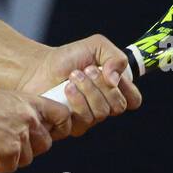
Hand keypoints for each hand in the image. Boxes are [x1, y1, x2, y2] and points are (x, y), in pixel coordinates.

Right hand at [0, 90, 71, 172]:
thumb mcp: (4, 99)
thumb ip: (22, 111)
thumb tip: (35, 126)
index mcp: (29, 102)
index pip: (63, 115)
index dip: (61, 128)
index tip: (51, 134)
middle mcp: (28, 117)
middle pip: (46, 144)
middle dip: (30, 149)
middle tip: (11, 145)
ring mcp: (20, 134)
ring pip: (28, 158)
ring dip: (12, 158)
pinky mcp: (10, 150)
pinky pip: (12, 167)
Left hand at [15, 34, 141, 137]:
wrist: (39, 68)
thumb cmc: (68, 57)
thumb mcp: (96, 46)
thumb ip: (115, 57)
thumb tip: (115, 79)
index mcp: (114, 89)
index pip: (134, 100)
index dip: (125, 88)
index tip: (109, 72)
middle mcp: (104, 106)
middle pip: (118, 106)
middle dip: (102, 85)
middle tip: (86, 70)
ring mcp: (89, 118)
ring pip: (101, 113)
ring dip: (87, 91)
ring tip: (72, 77)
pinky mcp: (73, 126)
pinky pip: (83, 121)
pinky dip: (76, 101)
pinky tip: (65, 89)